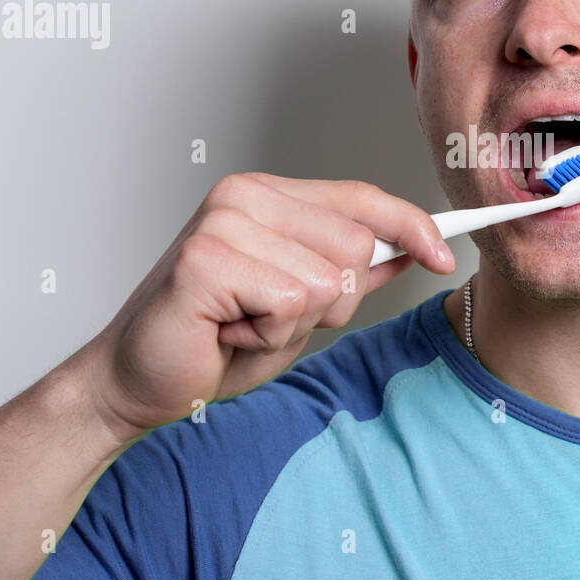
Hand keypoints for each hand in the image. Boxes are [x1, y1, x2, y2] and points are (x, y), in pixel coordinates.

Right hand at [77, 173, 454, 440]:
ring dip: (297, 323)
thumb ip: (351, 273)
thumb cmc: (213, 343)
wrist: (135, 383)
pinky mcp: (207, 259)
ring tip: (246, 325)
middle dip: (334, 301)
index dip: (411, 225)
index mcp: (267, 196)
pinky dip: (270, 335)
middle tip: (273, 317)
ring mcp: (223, 222)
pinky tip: (228, 332)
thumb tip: (412, 248)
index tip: (444, 256)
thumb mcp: (301, 308)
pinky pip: (294, 302)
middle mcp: (244, 196)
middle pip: (357, 243)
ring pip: (330, 277)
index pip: (361, 198)